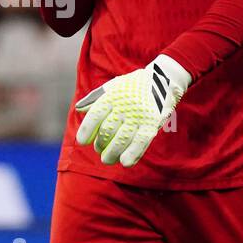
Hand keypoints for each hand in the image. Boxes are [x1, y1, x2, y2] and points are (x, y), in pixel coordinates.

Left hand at [74, 54, 190, 166]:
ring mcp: (139, 116)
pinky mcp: (152, 124)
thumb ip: (95, 97)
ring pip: (122, 140)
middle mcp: (124, 106)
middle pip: (107, 131)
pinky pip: (141, 143)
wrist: (163, 80)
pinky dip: (132, 154)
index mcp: (112, 96)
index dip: (86, 130)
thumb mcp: (113, 86)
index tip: (82, 141)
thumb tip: (79, 109)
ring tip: (107, 159)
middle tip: (99, 149)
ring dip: (112, 154)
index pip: (95, 115)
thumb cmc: (133, 86)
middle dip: (100, 144)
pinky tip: (125, 162)